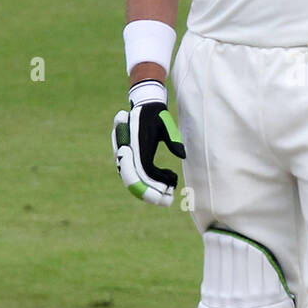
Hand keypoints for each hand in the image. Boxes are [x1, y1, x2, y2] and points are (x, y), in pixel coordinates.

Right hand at [112, 79, 185, 206]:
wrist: (144, 105)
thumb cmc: (156, 114)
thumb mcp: (166, 123)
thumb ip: (173, 138)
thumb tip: (182, 155)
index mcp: (135, 144)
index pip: (142, 171)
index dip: (154, 184)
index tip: (169, 189)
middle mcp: (126, 152)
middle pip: (133, 181)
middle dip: (149, 194)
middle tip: (167, 202)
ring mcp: (124, 156)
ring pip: (132, 181)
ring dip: (148, 191)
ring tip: (168, 196)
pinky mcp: (128, 158)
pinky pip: (134, 176)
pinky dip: (148, 182)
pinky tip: (166, 182)